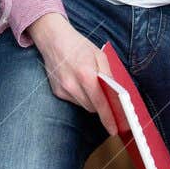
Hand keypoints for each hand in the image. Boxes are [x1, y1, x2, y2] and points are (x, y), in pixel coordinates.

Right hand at [29, 12, 117, 135]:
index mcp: (86, 74)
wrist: (53, 39)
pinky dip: (80, 96)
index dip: (108, 118)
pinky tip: (79, 83)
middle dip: (102, 106)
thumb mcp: (99, 55)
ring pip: (83, 105)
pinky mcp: (57, 91)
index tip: (114, 129)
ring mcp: (63, 90)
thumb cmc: (78, 45)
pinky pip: (74, 100)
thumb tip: (116, 92)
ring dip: (91, 101)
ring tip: (90, 85)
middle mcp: (72, 85)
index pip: (100, 103)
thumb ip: (108, 75)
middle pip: (92, 108)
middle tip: (109, 101)